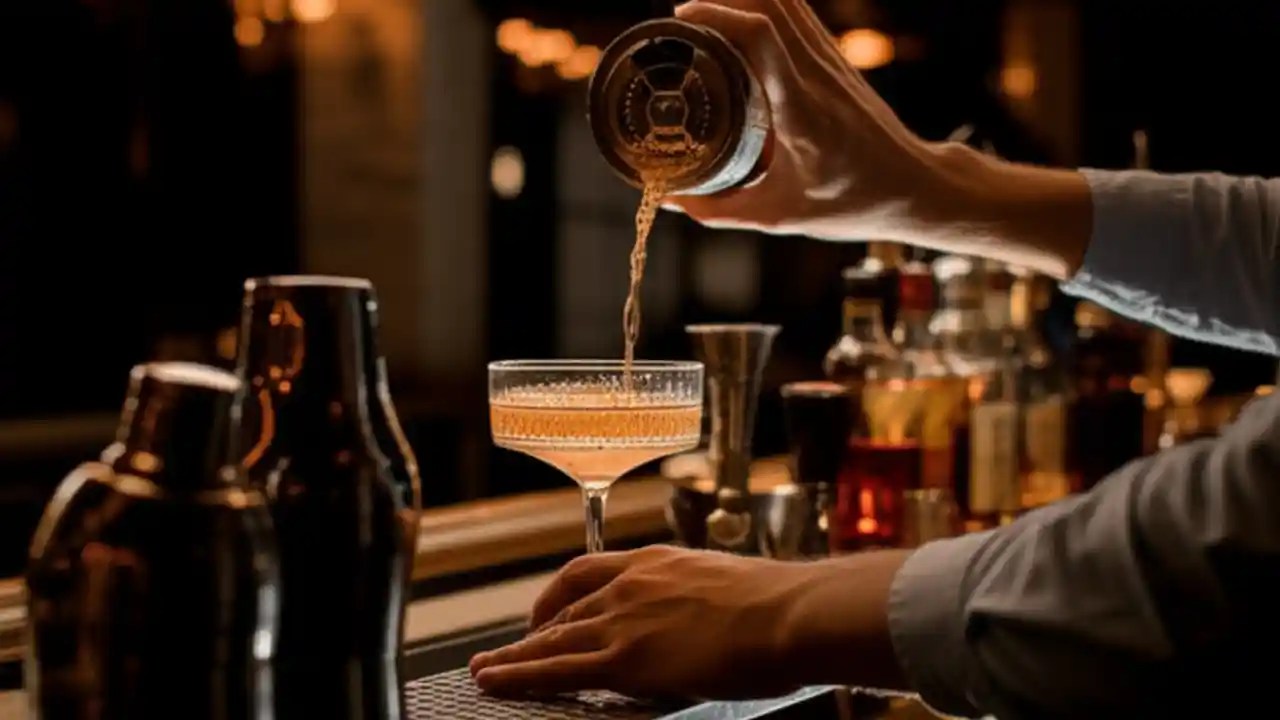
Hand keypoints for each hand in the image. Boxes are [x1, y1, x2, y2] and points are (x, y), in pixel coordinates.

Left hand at [468, 545, 911, 699]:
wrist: (788, 614)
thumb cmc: (780, 606)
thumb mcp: (730, 589)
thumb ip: (701, 603)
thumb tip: (707, 624)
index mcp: (658, 562)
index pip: (591, 572)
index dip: (562, 593)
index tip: (550, 610)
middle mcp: (631, 584)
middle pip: (566, 607)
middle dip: (535, 629)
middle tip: (511, 650)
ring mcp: (624, 620)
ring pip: (553, 638)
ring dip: (515, 656)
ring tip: (487, 672)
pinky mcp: (623, 658)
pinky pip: (557, 668)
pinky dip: (520, 675)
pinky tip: (496, 682)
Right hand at [666, 0, 1091, 277]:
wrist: (913, 188)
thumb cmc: (853, 203)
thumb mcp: (780, 215)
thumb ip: (720, 209)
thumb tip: (670, 200)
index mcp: (802, 109)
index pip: (760, 36)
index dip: (716, 15)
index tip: (681, 20)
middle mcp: (818, 75)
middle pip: (769, 3)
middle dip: (720, 1)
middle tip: (683, 23)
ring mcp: (832, 63)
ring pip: (785, 2)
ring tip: (704, 23)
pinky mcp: (838, 61)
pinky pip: (797, 16)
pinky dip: (763, 9)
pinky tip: (739, 29)